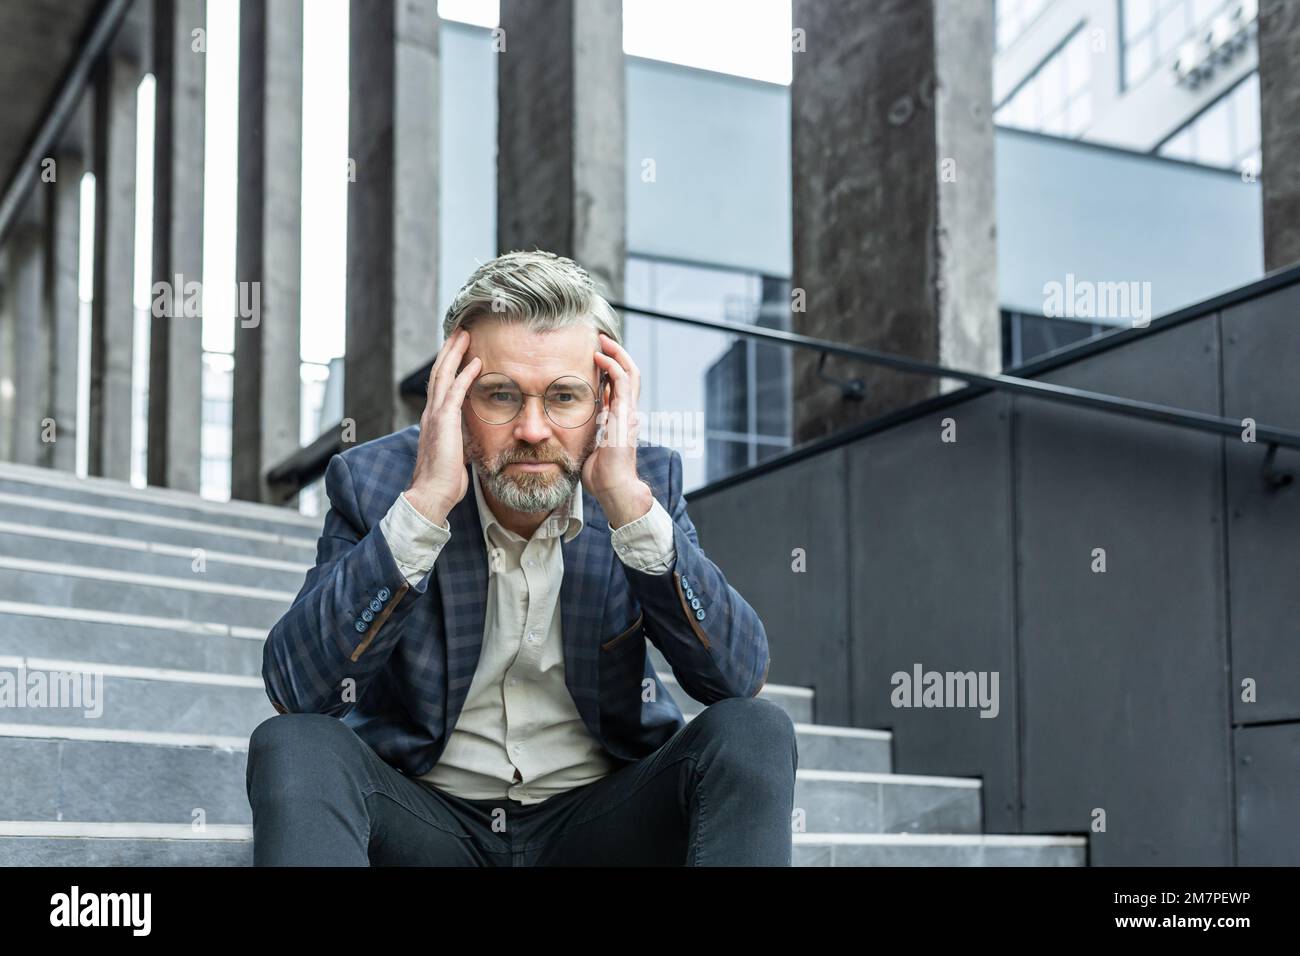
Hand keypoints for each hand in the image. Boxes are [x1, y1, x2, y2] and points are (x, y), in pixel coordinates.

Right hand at [404, 327, 480, 524]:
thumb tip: (468, 438)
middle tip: (461, 331)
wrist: (431, 495)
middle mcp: (431, 413)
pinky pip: (455, 391)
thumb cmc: (443, 481)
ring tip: (465, 334)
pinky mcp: (443, 422)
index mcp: (433, 420)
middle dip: (450, 350)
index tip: (458, 350)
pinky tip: (476, 362)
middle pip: (438, 372)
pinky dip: (465, 374)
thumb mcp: (453, 454)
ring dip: (455, 353)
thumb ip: (458, 440)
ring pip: (443, 374)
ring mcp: (435, 416)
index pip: (440, 385)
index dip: (448, 365)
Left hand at [583, 333, 651, 526]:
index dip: (610, 370)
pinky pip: (623, 381)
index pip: (619, 387)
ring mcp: (629, 411)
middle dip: (616, 355)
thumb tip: (572, 428)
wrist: (614, 488)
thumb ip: (588, 433)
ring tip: (602, 341)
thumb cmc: (601, 476)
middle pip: (629, 374)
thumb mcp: (591, 447)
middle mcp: (628, 412)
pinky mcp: (625, 413)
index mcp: (620, 419)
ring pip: (629, 372)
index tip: (596, 357)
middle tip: (600, 341)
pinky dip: (612, 365)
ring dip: (615, 354)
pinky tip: (599, 357)